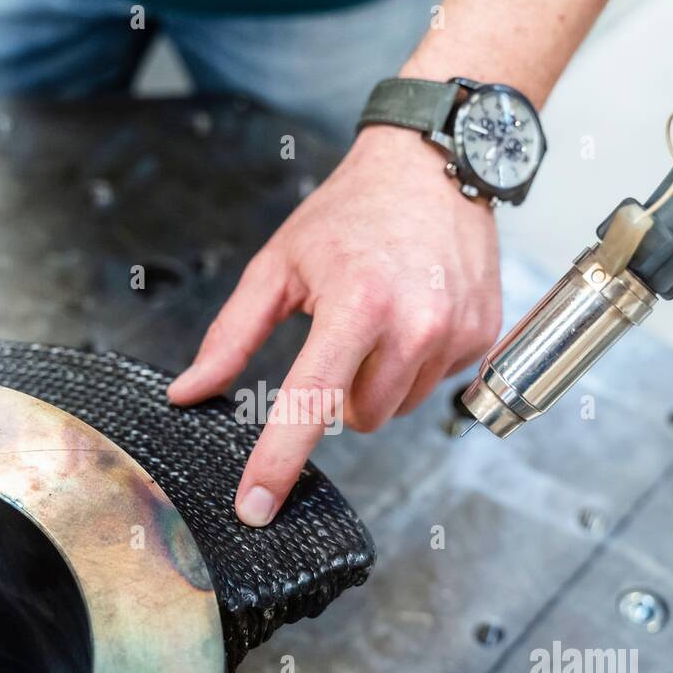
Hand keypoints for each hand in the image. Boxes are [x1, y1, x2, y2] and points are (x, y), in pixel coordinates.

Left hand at [167, 126, 501, 525]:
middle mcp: (416, 322)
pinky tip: (414, 317)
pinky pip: (435, 387)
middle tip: (340, 337)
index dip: (277, 462)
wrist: (432, 163)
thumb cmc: (348, 213)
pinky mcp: (484, 337)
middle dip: (338, 395)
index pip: (310, 402)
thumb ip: (231, 336)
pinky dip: (415, 366)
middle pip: (358, 419)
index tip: (254, 509)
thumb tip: (188, 393)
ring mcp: (458, 333)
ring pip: (397, 409)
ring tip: (380, 320)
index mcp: (356, 302)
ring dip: (378, 382)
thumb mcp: (277, 265)